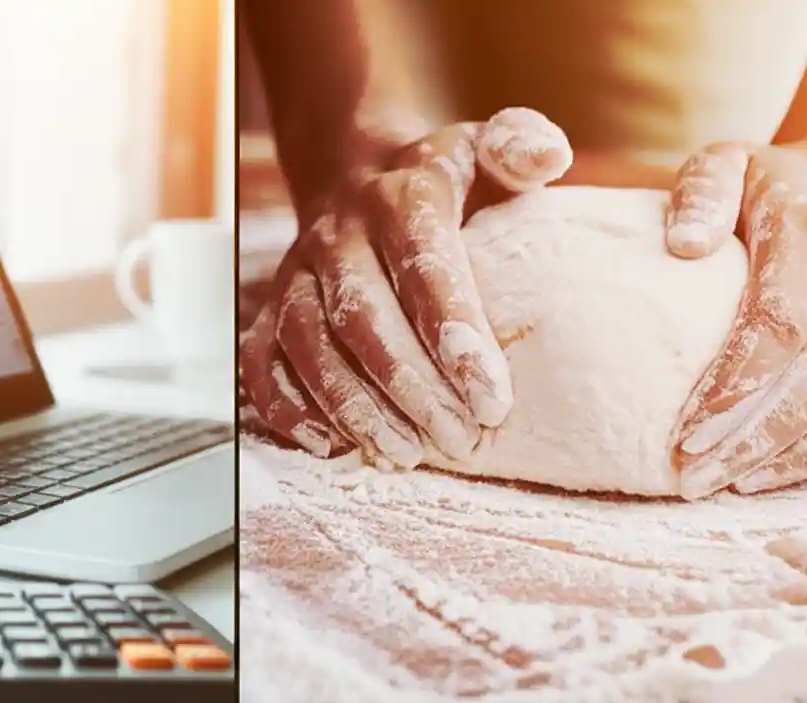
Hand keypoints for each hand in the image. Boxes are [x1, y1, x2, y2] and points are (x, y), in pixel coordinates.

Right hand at [239, 108, 572, 467]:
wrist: (354, 173)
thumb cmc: (440, 180)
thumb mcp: (484, 149)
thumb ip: (521, 145)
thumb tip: (547, 158)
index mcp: (400, 196)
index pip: (424, 266)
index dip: (454, 334)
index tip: (492, 401)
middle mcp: (338, 234)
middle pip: (362, 317)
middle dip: (409, 386)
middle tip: (459, 440)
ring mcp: (297, 273)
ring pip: (308, 344)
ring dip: (352, 406)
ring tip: (404, 453)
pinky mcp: (271, 307)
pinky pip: (260, 360)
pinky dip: (285, 406)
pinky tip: (325, 445)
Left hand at [665, 135, 806, 495]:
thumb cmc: (780, 182)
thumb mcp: (733, 162)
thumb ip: (702, 192)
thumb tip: (683, 244)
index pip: (778, 325)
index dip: (735, 387)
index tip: (686, 435)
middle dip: (757, 437)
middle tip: (696, 479)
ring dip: (795, 455)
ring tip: (731, 485)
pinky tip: (778, 473)